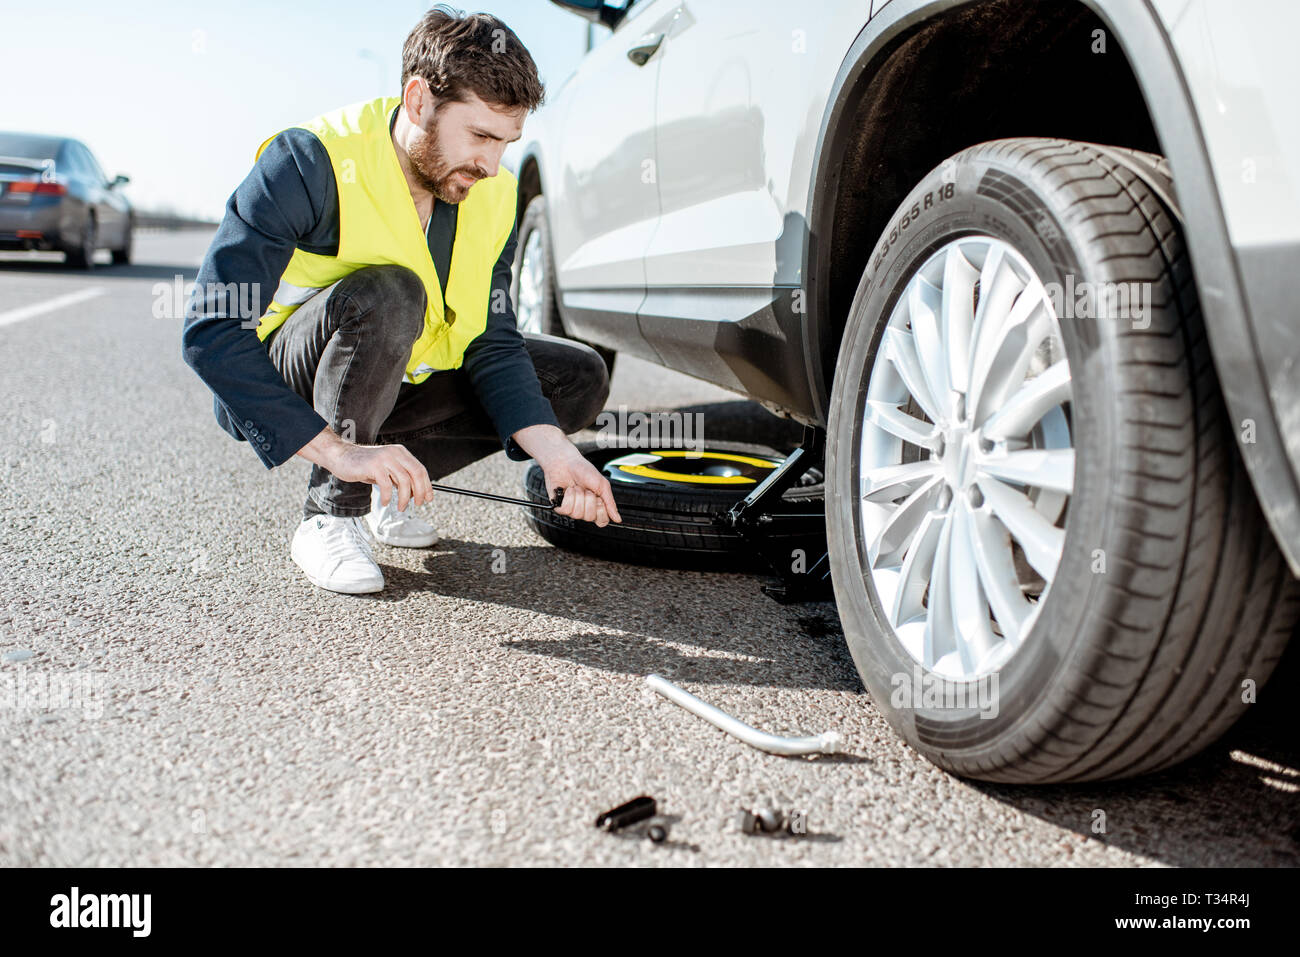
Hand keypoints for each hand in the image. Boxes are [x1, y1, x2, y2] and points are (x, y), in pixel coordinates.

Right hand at [297, 427, 433, 510]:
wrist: (341, 457)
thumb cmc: (364, 466)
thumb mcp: (386, 470)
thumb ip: (399, 478)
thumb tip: (415, 494)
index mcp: (401, 452)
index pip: (420, 469)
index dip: (427, 485)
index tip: (428, 499)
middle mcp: (395, 453)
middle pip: (416, 473)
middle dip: (420, 492)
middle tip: (418, 505)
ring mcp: (384, 458)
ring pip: (404, 480)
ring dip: (404, 498)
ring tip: (400, 507)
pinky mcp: (373, 465)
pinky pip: (387, 484)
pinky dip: (388, 496)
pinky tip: (385, 502)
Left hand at [512, 424, 621, 526]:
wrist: (565, 462)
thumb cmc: (583, 470)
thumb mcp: (602, 485)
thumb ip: (610, 503)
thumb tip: (618, 518)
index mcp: (596, 504)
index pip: (602, 521)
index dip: (601, 511)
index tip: (599, 499)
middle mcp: (585, 508)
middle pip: (590, 517)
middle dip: (589, 500)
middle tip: (587, 490)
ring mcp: (572, 508)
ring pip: (578, 514)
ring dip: (578, 497)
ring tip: (577, 488)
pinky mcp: (560, 507)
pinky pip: (566, 510)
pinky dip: (568, 497)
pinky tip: (568, 490)